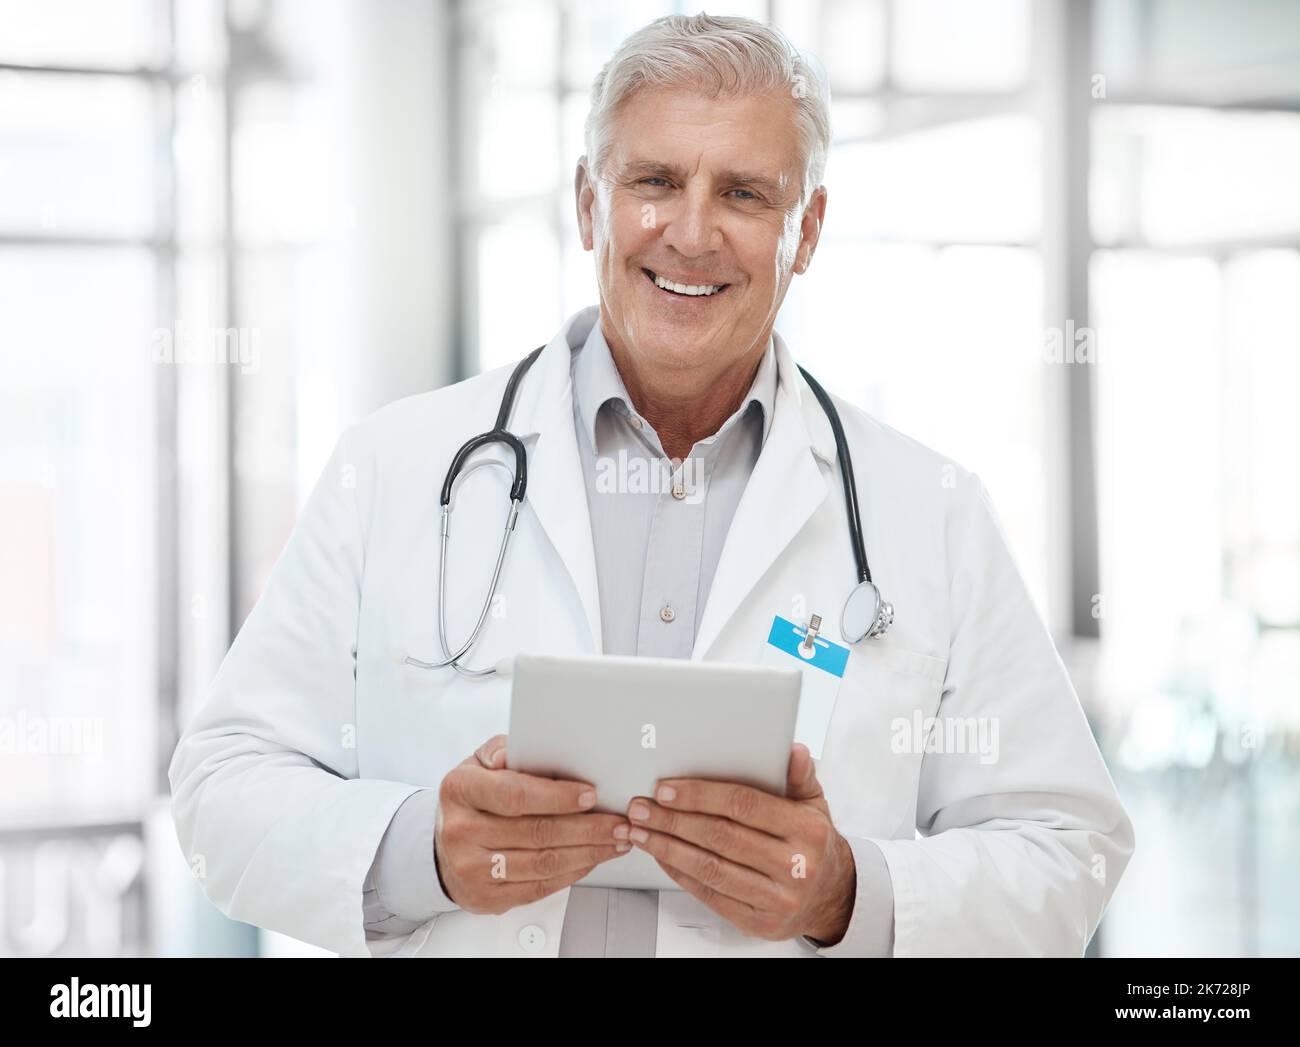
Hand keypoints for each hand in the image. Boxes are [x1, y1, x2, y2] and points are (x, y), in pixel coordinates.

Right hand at [435, 734, 631, 913]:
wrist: (446, 847)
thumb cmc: (473, 799)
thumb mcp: (479, 764)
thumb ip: (503, 750)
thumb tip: (512, 754)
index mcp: (460, 790)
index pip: (515, 794)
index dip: (557, 797)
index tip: (591, 795)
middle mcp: (461, 831)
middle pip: (536, 832)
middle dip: (587, 828)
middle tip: (619, 822)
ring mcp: (471, 869)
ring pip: (543, 863)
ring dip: (588, 852)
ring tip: (615, 841)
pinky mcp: (486, 897)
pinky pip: (540, 887)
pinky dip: (573, 873)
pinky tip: (591, 859)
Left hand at [627, 743, 855, 943]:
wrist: (830, 897)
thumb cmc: (812, 843)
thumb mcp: (814, 804)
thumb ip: (799, 776)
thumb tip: (792, 750)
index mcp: (806, 831)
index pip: (744, 806)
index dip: (700, 796)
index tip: (667, 789)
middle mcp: (794, 867)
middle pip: (721, 837)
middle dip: (673, 820)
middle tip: (642, 808)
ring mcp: (777, 899)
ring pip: (710, 868)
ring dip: (668, 848)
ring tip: (642, 831)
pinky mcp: (758, 922)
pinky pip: (710, 894)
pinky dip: (680, 873)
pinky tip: (662, 856)